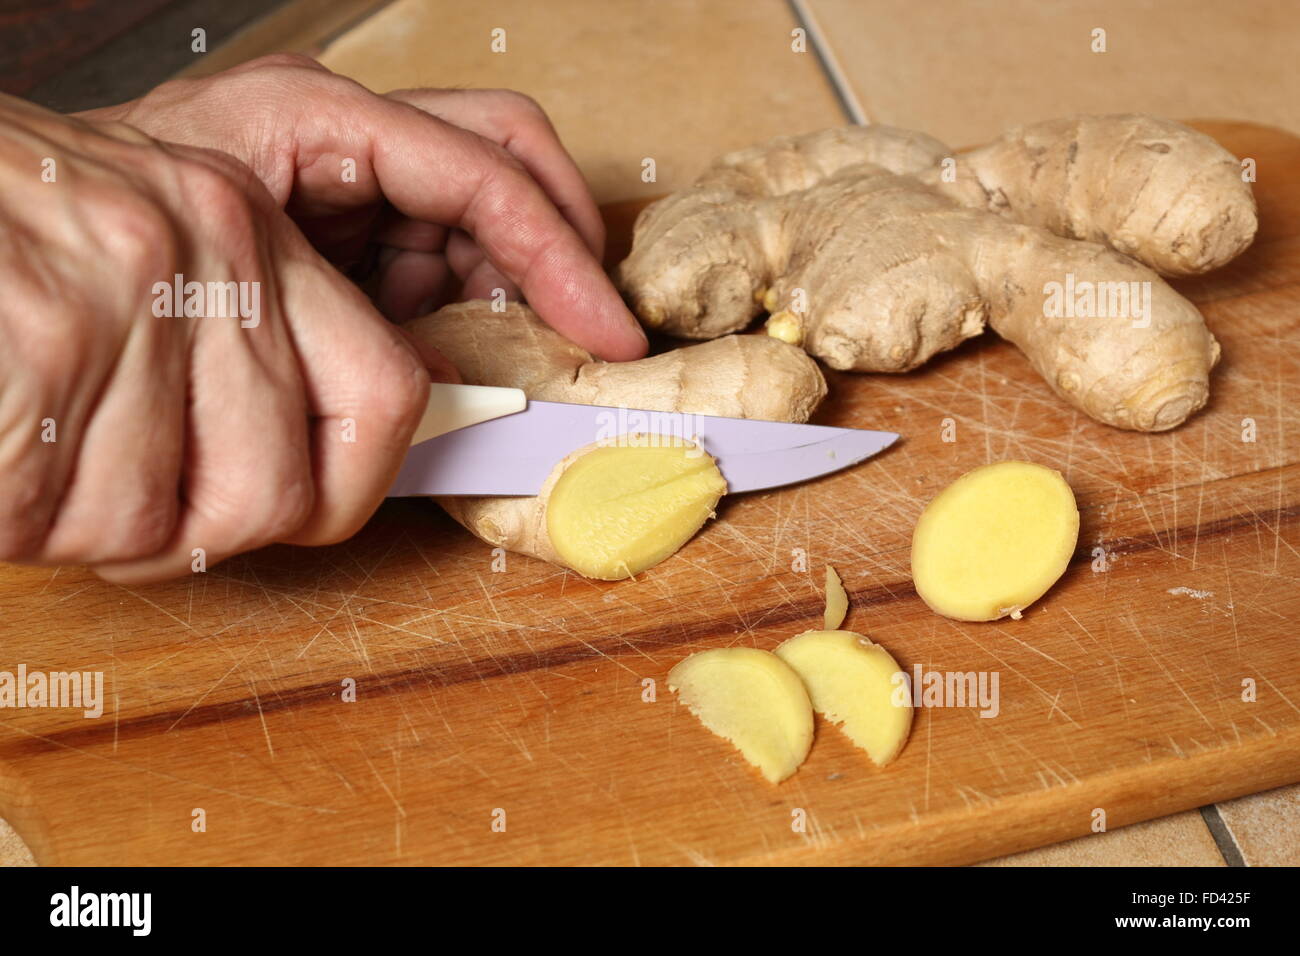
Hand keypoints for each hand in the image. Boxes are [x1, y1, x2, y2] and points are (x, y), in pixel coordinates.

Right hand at [0, 95, 435, 580]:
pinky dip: (17, 516)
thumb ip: (246, 343)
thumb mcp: (152, 254)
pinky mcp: (41, 344)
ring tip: (38, 451)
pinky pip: (55, 517)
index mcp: (249, 229)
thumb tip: (330, 463)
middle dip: (194, 534)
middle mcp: (206, 251)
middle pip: (275, 495)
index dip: (357, 484)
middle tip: (128, 504)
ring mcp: (124, 295)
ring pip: (158, 525)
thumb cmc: (11, 236)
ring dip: (85, 524)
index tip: (310, 508)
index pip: (386, 389)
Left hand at [79, 55, 647, 359]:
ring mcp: (349, 174)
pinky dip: (459, 304)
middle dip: (553, 253)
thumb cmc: (120, 239)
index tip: (604, 330)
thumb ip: (359, 324)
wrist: (32, 254)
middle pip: (505, 164)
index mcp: (319, 121)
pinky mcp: (347, 220)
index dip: (560, 255)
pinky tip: (439, 346)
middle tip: (580, 335)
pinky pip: (438, 255)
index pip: (485, 168)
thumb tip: (457, 388)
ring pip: (481, 214)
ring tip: (494, 351)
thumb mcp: (247, 276)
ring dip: (507, 287)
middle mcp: (345, 136)